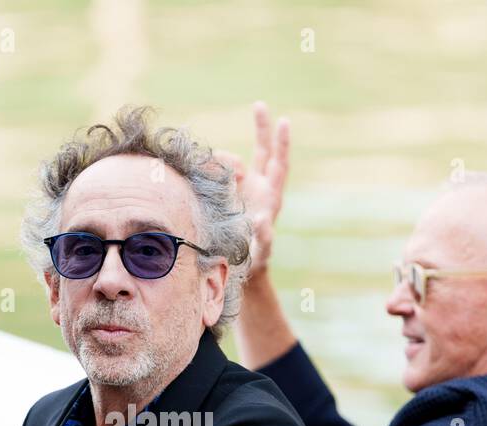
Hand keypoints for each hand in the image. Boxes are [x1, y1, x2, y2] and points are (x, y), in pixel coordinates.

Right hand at [214, 101, 289, 278]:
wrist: (243, 260)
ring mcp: (243, 186)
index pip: (279, 163)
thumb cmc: (256, 258)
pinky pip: (219, 171)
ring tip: (220, 174)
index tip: (283, 121)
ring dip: (225, 161)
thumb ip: (264, 236)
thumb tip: (262, 220)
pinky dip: (213, 167)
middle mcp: (260, 186)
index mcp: (271, 196)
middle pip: (263, 150)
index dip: (282, 143)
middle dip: (262, 128)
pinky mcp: (227, 190)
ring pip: (236, 160)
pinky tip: (202, 170)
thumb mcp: (261, 249)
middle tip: (260, 104)